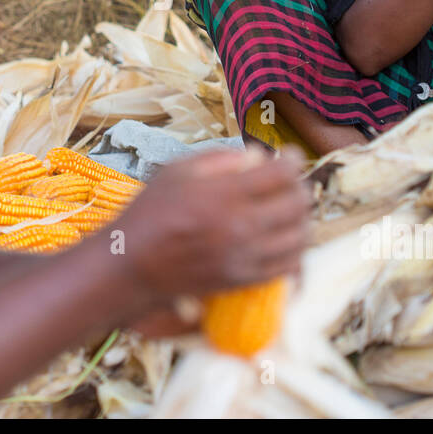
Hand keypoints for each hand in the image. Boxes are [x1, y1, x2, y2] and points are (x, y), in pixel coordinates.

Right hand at [116, 146, 310, 304]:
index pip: (281, 173)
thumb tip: (257, 156)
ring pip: (298, 236)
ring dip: (301, 218)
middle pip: (297, 204)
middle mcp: (240, 226)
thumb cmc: (151, 212)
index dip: (292, 159)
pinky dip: (293, 250)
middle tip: (289, 181)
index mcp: (224, 194)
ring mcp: (244, 256)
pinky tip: (284, 239)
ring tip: (289, 209)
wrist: (132, 264)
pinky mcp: (243, 279)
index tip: (289, 154)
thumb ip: (220, 159)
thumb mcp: (177, 170)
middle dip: (299, 186)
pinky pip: (286, 266)